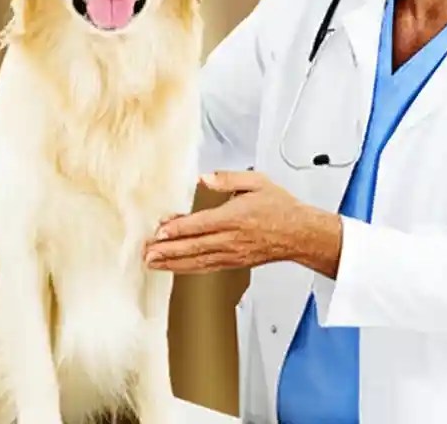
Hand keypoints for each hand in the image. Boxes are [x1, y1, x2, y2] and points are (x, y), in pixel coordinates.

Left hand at [143, 171, 341, 276]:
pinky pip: (206, 267)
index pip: (200, 225)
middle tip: (146, 252)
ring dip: (172, 262)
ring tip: (152, 262)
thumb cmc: (280, 208)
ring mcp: (232, 254)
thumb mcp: (256, 182)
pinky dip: (187, 269)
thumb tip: (205, 177)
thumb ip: (228, 179)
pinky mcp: (234, 262)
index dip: (178, 229)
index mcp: (234, 217)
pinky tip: (174, 268)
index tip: (159, 231)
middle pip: (194, 246)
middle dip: (167, 250)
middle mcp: (231, 239)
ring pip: (197, 260)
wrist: (300, 233)